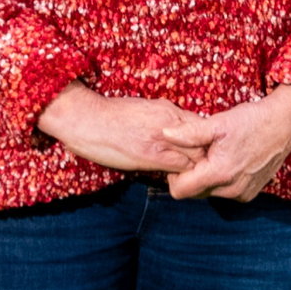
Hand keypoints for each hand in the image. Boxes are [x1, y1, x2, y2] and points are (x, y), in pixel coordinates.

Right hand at [37, 83, 201, 174]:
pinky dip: (182, 176)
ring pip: (197, 155)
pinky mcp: (151, 154)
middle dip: (205, 157)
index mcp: (167, 109)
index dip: (203, 143)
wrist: (85, 118)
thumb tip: (173, 135)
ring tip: (189, 178)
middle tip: (199, 170)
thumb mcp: (142, 111)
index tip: (198, 154)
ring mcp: (162, 137)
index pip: (201, 126)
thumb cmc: (108, 117)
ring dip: (195, 169)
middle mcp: (170, 120)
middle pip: (205, 141)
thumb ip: (162, 122)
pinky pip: (180, 167)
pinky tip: (174, 180)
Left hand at [164, 86, 290, 201]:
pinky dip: (222, 180)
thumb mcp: (218, 123)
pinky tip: (230, 160)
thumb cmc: (252, 120)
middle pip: (194, 192)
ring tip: (216, 154)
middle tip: (201, 152)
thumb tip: (164, 133)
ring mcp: (242, 194)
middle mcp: (231, 190)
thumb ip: (189, 133)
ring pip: (209, 192)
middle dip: (191, 175)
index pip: (180, 191)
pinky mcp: (250, 194)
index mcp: (219, 173)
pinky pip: (225, 192)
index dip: (175, 175)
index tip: (183, 157)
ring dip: (207, 177)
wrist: (285, 124)